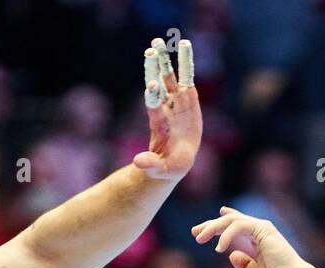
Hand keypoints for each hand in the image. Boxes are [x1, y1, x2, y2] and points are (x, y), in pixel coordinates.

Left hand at [133, 37, 201, 181]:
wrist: (172, 162)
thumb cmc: (166, 167)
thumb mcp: (159, 169)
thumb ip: (150, 164)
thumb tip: (138, 162)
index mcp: (160, 125)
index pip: (155, 107)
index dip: (153, 97)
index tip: (152, 86)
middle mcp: (166, 109)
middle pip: (159, 85)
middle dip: (155, 68)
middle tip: (150, 49)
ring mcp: (175, 104)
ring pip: (169, 78)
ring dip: (165, 60)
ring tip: (159, 40)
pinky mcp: (187, 101)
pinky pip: (187, 78)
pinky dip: (186, 63)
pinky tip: (185, 46)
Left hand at [192, 206, 308, 267]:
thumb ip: (244, 265)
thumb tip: (231, 255)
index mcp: (259, 238)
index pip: (236, 226)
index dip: (219, 226)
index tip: (203, 230)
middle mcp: (260, 230)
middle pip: (230, 220)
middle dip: (210, 225)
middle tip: (195, 233)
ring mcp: (262, 227)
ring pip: (231, 220)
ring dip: (213, 228)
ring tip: (199, 238)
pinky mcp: (263, 228)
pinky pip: (238, 225)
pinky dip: (226, 235)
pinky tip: (218, 247)